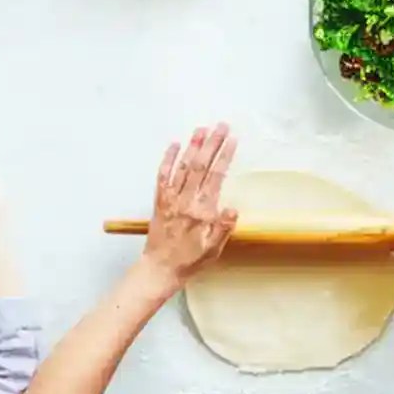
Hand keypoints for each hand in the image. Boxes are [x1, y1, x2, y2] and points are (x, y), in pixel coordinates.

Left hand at [141, 124, 238, 290]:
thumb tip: (233, 209)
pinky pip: (163, 175)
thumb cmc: (189, 260)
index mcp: (202, 211)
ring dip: (193, 145)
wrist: (160, 269)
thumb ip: (223, 228)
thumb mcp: (213, 249)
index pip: (216, 176)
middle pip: (201, 164)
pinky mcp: (160, 200)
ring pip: (183, 166)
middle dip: (212, 142)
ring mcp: (171, 198)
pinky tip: (175, 145)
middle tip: (221, 125)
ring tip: (201, 128)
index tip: (232, 140)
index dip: (225, 155)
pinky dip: (168, 159)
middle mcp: (186, 200)